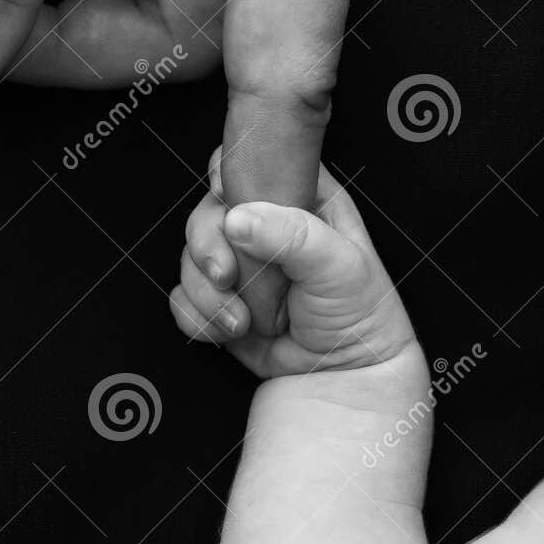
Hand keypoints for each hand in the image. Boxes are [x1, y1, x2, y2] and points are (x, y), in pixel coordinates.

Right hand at [171, 150, 416, 379]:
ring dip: (207, 294)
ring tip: (242, 322)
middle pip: (207, 213)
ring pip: (191, 258)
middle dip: (209, 249)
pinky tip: (229, 332)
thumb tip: (236, 218)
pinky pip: (184, 298)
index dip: (227, 179)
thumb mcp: (339, 266)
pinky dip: (196, 317)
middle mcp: (265, 227)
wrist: (347, 379)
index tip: (226, 202)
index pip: (248, 164)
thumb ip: (292, 234)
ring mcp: (240, 265)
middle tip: (227, 277)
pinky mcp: (222, 301)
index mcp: (299, 198)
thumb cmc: (360, 316)